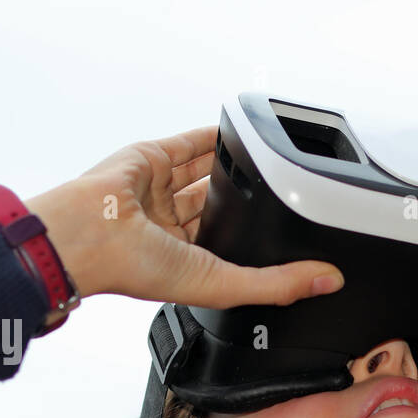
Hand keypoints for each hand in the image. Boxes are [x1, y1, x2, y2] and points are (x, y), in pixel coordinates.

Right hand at [24, 126, 344, 308]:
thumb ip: (276, 284)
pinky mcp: (151, 159)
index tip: (294, 241)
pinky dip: (215, 137)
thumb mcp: (222, 284)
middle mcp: (172, 230)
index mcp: (185, 264)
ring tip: (270, 162)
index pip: (230, 251)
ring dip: (236, 169)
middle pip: (220, 211)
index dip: (257, 246)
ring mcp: (159, 192)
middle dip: (248, 206)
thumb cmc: (136, 267)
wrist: (88, 232)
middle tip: (286, 197)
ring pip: (206, 177)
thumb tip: (328, 281)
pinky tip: (240, 133)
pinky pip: (189, 145)